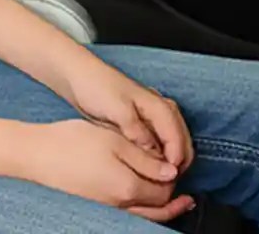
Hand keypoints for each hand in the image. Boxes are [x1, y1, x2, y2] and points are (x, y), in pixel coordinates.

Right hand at [23, 119, 195, 222]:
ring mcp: (105, 207)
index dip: (173, 179)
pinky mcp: (93, 205)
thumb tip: (170, 173)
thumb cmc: (72, 143)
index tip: (174, 167)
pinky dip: (140, 210)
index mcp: (129, 188)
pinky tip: (138, 199)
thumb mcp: (115, 141)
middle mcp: (120, 204)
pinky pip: (126, 213)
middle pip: (156, 209)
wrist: (35, 155)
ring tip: (172, 205)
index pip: (164, 190)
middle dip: (173, 203)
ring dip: (159, 210)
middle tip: (188, 199)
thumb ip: (145, 159)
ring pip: (141, 215)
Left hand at [62, 59, 194, 173]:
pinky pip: (157, 144)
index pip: (177, 138)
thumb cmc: (96, 88)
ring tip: (153, 178)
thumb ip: (136, 132)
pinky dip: (156, 156)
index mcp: (160, 106)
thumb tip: (154, 154)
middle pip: (181, 143)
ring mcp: (152, 118)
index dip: (175, 160)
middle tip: (162, 183)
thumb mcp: (117, 111)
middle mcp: (161, 111)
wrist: (78, 76)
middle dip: (176, 163)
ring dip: (167, 161)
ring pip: (170, 145)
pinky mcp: (141, 124)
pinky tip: (144, 167)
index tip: (166, 177)